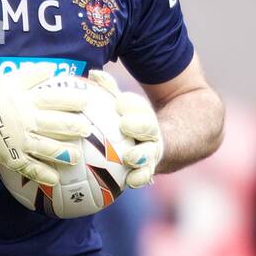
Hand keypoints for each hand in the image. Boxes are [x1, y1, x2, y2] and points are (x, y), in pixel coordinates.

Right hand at [0, 63, 87, 184]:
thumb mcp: (7, 82)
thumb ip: (30, 75)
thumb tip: (51, 69)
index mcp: (26, 102)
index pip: (53, 99)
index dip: (71, 99)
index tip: (86, 101)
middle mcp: (26, 122)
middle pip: (54, 124)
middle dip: (73, 127)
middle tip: (87, 129)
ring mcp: (20, 141)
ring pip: (46, 147)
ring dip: (63, 152)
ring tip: (77, 156)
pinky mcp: (12, 157)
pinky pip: (29, 167)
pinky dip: (42, 174)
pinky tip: (55, 179)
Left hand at [87, 68, 163, 186]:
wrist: (162, 144)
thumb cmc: (130, 121)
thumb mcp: (123, 105)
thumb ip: (109, 91)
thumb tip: (93, 74)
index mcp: (143, 116)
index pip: (139, 108)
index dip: (130, 106)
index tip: (119, 103)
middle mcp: (150, 134)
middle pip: (148, 128)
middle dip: (139, 125)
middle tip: (125, 124)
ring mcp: (151, 153)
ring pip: (149, 153)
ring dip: (141, 155)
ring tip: (131, 157)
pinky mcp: (148, 171)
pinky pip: (145, 175)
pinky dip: (140, 178)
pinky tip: (131, 182)